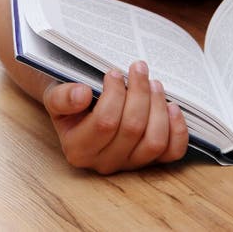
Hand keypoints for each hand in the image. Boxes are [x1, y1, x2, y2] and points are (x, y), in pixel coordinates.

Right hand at [43, 61, 188, 173]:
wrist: (78, 110)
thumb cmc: (69, 100)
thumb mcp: (55, 94)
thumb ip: (62, 96)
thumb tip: (82, 94)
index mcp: (78, 149)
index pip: (105, 122)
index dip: (115, 93)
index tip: (114, 72)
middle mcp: (104, 163)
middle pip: (132, 128)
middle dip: (139, 92)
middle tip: (139, 67)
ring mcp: (130, 164)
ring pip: (154, 141)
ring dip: (158, 106)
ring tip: (154, 82)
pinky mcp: (151, 161)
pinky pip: (171, 152)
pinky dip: (177, 129)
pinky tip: (171, 106)